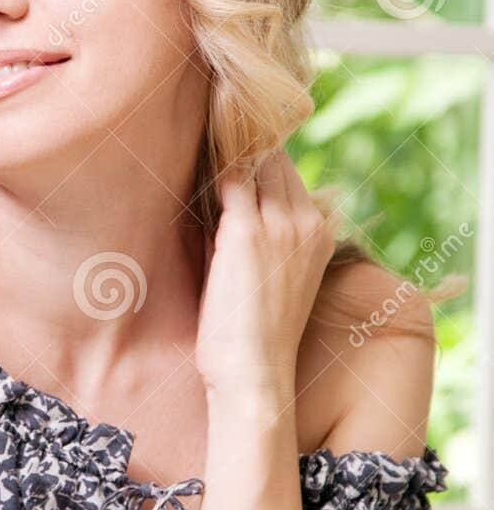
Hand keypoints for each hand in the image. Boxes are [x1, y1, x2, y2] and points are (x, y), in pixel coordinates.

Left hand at [194, 148, 340, 407]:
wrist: (254, 375)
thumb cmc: (253, 339)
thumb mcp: (270, 280)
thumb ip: (256, 239)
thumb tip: (222, 203)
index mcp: (320, 234)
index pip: (289, 176)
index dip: (260, 159)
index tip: (228, 148)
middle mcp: (306, 222)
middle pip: (275, 161)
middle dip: (244, 147)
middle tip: (207, 133)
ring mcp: (280, 224)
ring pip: (254, 163)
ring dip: (225, 151)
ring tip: (196, 140)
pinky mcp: (246, 232)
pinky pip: (228, 180)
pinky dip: (210, 168)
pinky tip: (190, 161)